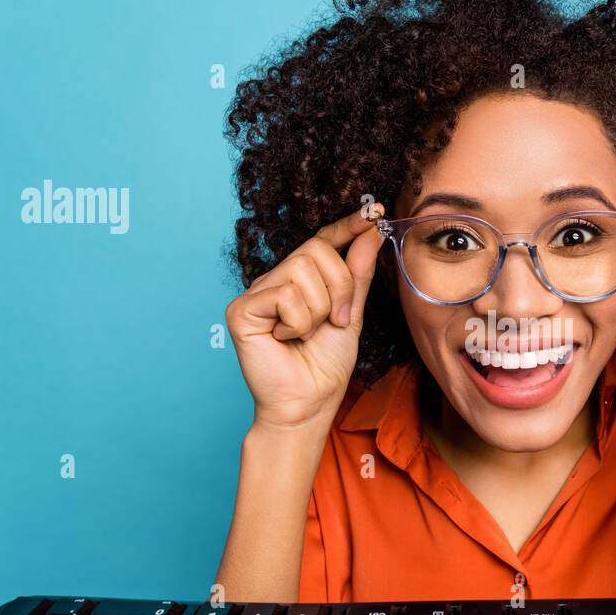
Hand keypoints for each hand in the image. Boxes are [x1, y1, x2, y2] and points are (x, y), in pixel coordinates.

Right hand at [224, 203, 385, 429]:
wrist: (308, 403)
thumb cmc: (325, 366)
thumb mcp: (351, 314)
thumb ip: (357, 275)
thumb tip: (370, 233)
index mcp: (300, 281)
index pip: (323, 241)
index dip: (347, 225)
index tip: (374, 212)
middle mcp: (276, 280)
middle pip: (317, 251)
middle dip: (338, 288)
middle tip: (335, 322)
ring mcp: (256, 293)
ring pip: (302, 271)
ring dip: (318, 310)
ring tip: (307, 334)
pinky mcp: (242, 309)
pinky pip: (285, 295)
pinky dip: (297, 322)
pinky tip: (285, 339)